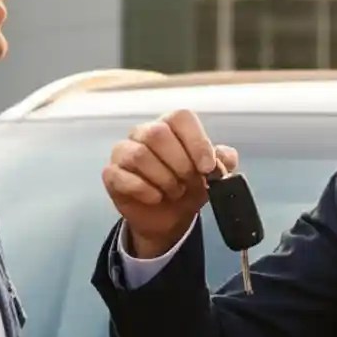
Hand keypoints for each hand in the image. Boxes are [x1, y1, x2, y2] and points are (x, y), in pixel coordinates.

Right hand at [102, 109, 238, 257]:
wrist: (168, 218)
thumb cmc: (188, 188)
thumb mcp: (212, 176)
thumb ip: (223, 162)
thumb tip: (224, 157)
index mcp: (172, 126)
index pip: (181, 118)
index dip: (196, 142)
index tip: (207, 167)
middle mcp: (145, 132)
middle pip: (158, 134)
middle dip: (180, 164)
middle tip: (189, 182)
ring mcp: (124, 151)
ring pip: (140, 155)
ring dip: (163, 179)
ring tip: (174, 192)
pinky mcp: (112, 174)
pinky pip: (121, 176)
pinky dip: (144, 190)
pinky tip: (156, 198)